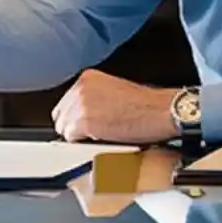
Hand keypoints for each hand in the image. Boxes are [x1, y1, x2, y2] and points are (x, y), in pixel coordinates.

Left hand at [51, 70, 178, 143]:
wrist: (160, 111)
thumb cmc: (146, 104)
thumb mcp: (114, 91)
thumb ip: (94, 98)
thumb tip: (83, 113)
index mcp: (87, 78)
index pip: (65, 102)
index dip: (73, 117)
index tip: (81, 124)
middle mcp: (80, 88)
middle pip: (60, 115)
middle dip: (73, 126)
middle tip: (89, 134)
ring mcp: (81, 104)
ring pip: (64, 128)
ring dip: (78, 136)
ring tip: (99, 137)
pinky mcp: (85, 121)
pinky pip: (71, 138)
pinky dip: (82, 144)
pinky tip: (100, 140)